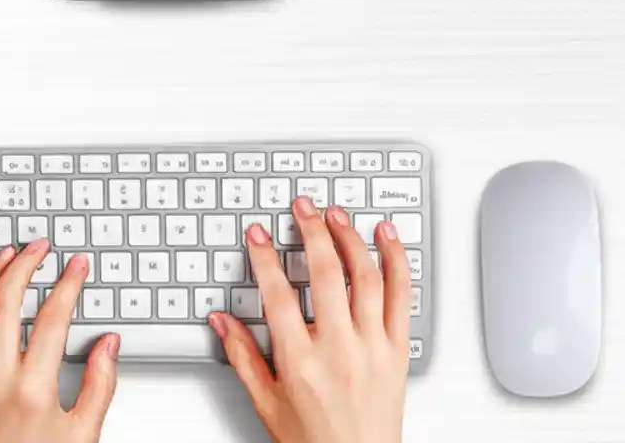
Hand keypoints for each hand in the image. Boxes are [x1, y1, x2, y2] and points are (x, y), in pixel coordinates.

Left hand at [0, 239, 119, 442]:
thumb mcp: (83, 435)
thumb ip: (99, 385)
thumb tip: (108, 345)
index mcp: (34, 388)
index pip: (54, 316)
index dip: (68, 284)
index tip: (76, 266)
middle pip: (7, 301)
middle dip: (25, 264)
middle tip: (40, 247)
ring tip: (6, 255)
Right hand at [208, 196, 411, 442]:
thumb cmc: (313, 441)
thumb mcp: (266, 402)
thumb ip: (243, 356)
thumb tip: (222, 320)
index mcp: (300, 362)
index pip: (278, 294)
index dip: (264, 257)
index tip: (257, 234)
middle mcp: (339, 350)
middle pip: (325, 273)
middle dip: (311, 230)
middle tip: (302, 206)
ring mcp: (374, 347)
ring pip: (366, 277)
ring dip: (351, 237)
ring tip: (337, 214)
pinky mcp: (399, 350)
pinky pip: (402, 296)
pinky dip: (396, 261)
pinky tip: (386, 237)